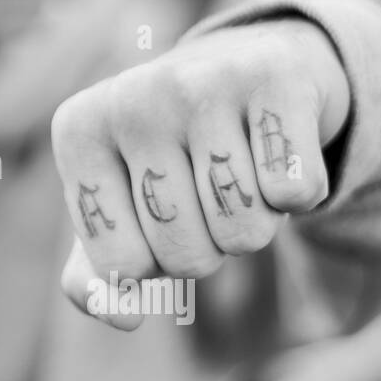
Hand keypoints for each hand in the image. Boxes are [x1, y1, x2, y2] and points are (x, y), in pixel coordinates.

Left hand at [50, 18, 351, 328]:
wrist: (244, 66)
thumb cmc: (169, 155)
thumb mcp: (118, 207)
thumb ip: (97, 273)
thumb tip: (119, 314)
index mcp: (79, 132)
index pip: (122, 266)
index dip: (153, 263)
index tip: (154, 217)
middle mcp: (130, 99)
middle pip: (186, 254)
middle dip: (209, 248)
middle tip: (205, 193)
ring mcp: (199, 82)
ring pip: (246, 229)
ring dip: (255, 224)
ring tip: (241, 172)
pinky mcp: (272, 75)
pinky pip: (295, 192)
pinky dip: (301, 195)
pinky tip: (279, 153)